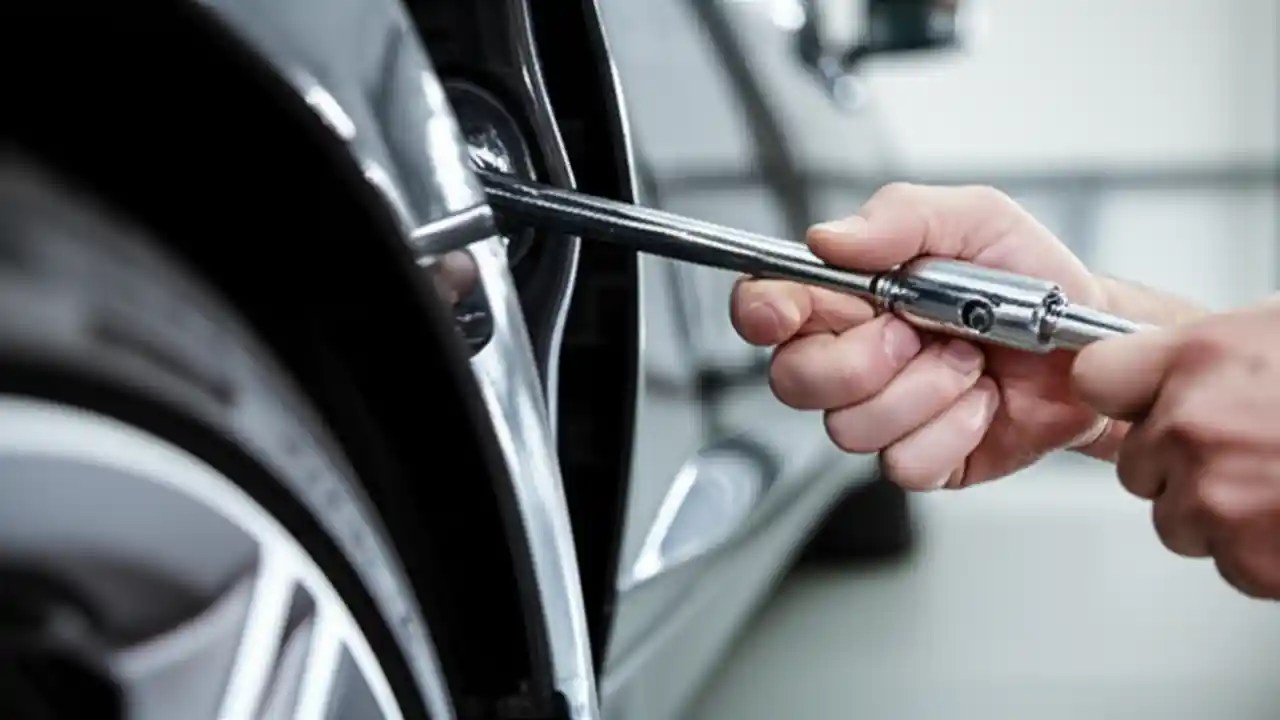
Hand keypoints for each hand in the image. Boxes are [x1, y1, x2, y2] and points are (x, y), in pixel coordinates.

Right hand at [730, 183, 1116, 489]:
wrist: (1092, 341)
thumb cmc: (1030, 278)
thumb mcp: (975, 219)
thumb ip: (900, 217)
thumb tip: (828, 238)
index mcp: (850, 296)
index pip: (768, 305)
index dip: (760, 312)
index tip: (784, 313)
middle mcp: (853, 358)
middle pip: (793, 380)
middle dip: (858, 360)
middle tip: (916, 331)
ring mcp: (883, 413)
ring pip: (849, 427)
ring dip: (922, 391)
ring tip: (968, 360)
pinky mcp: (921, 458)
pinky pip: (905, 464)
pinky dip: (954, 429)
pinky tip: (979, 402)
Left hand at [1073, 301, 1279, 598]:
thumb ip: (1218, 353)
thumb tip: (1176, 369)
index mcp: (1201, 358)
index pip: (1097, 376)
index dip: (1123, 392)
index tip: (1136, 401)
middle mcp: (1193, 426)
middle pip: (1137, 464)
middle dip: (1182, 466)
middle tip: (1254, 453)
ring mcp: (1216, 497)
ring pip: (1180, 523)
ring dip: (1223, 516)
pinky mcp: (1251, 561)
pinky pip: (1232, 566)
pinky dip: (1267, 556)